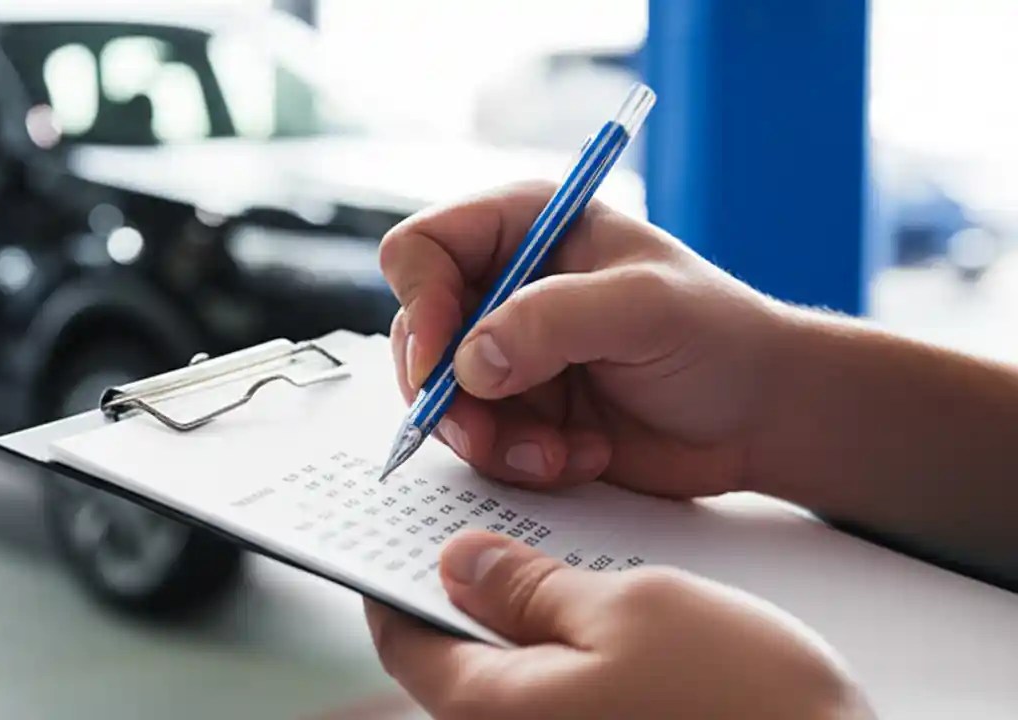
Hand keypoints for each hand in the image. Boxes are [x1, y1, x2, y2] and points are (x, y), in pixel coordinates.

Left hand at [366, 532, 871, 719]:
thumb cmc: (743, 707)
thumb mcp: (629, 607)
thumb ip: (530, 588)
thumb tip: (464, 565)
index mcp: (492, 707)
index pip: (400, 636)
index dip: (393, 575)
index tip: (398, 530)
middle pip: (452, 658)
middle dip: (462, 589)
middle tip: (485, 529)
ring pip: (506, 675)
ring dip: (516, 616)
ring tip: (545, 559)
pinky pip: (551, 698)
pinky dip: (554, 649)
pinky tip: (588, 610)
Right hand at [382, 182, 785, 496]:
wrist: (760, 418)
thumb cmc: (720, 338)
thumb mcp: (644, 310)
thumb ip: (553, 322)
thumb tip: (471, 362)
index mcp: (526, 229)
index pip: (423, 249)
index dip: (422, 304)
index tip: (443, 362)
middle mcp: (505, 289)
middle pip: (418, 335)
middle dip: (448, 393)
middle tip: (487, 429)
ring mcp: (509, 356)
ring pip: (441, 401)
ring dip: (489, 439)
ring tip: (556, 452)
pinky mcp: (520, 414)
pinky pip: (479, 445)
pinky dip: (519, 463)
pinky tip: (580, 458)